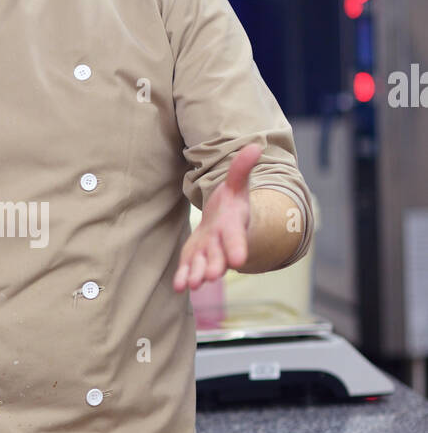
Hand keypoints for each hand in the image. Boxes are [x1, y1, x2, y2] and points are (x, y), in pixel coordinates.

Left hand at [172, 142, 261, 291]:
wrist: (223, 220)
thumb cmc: (232, 202)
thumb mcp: (237, 183)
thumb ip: (243, 168)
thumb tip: (254, 145)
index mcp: (233, 226)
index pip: (236, 238)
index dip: (237, 248)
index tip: (239, 260)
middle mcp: (221, 243)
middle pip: (219, 256)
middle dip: (215, 265)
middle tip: (212, 275)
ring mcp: (207, 253)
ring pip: (202, 265)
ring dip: (197, 274)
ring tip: (193, 284)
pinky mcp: (194, 257)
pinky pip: (188, 269)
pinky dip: (183, 278)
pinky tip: (178, 287)